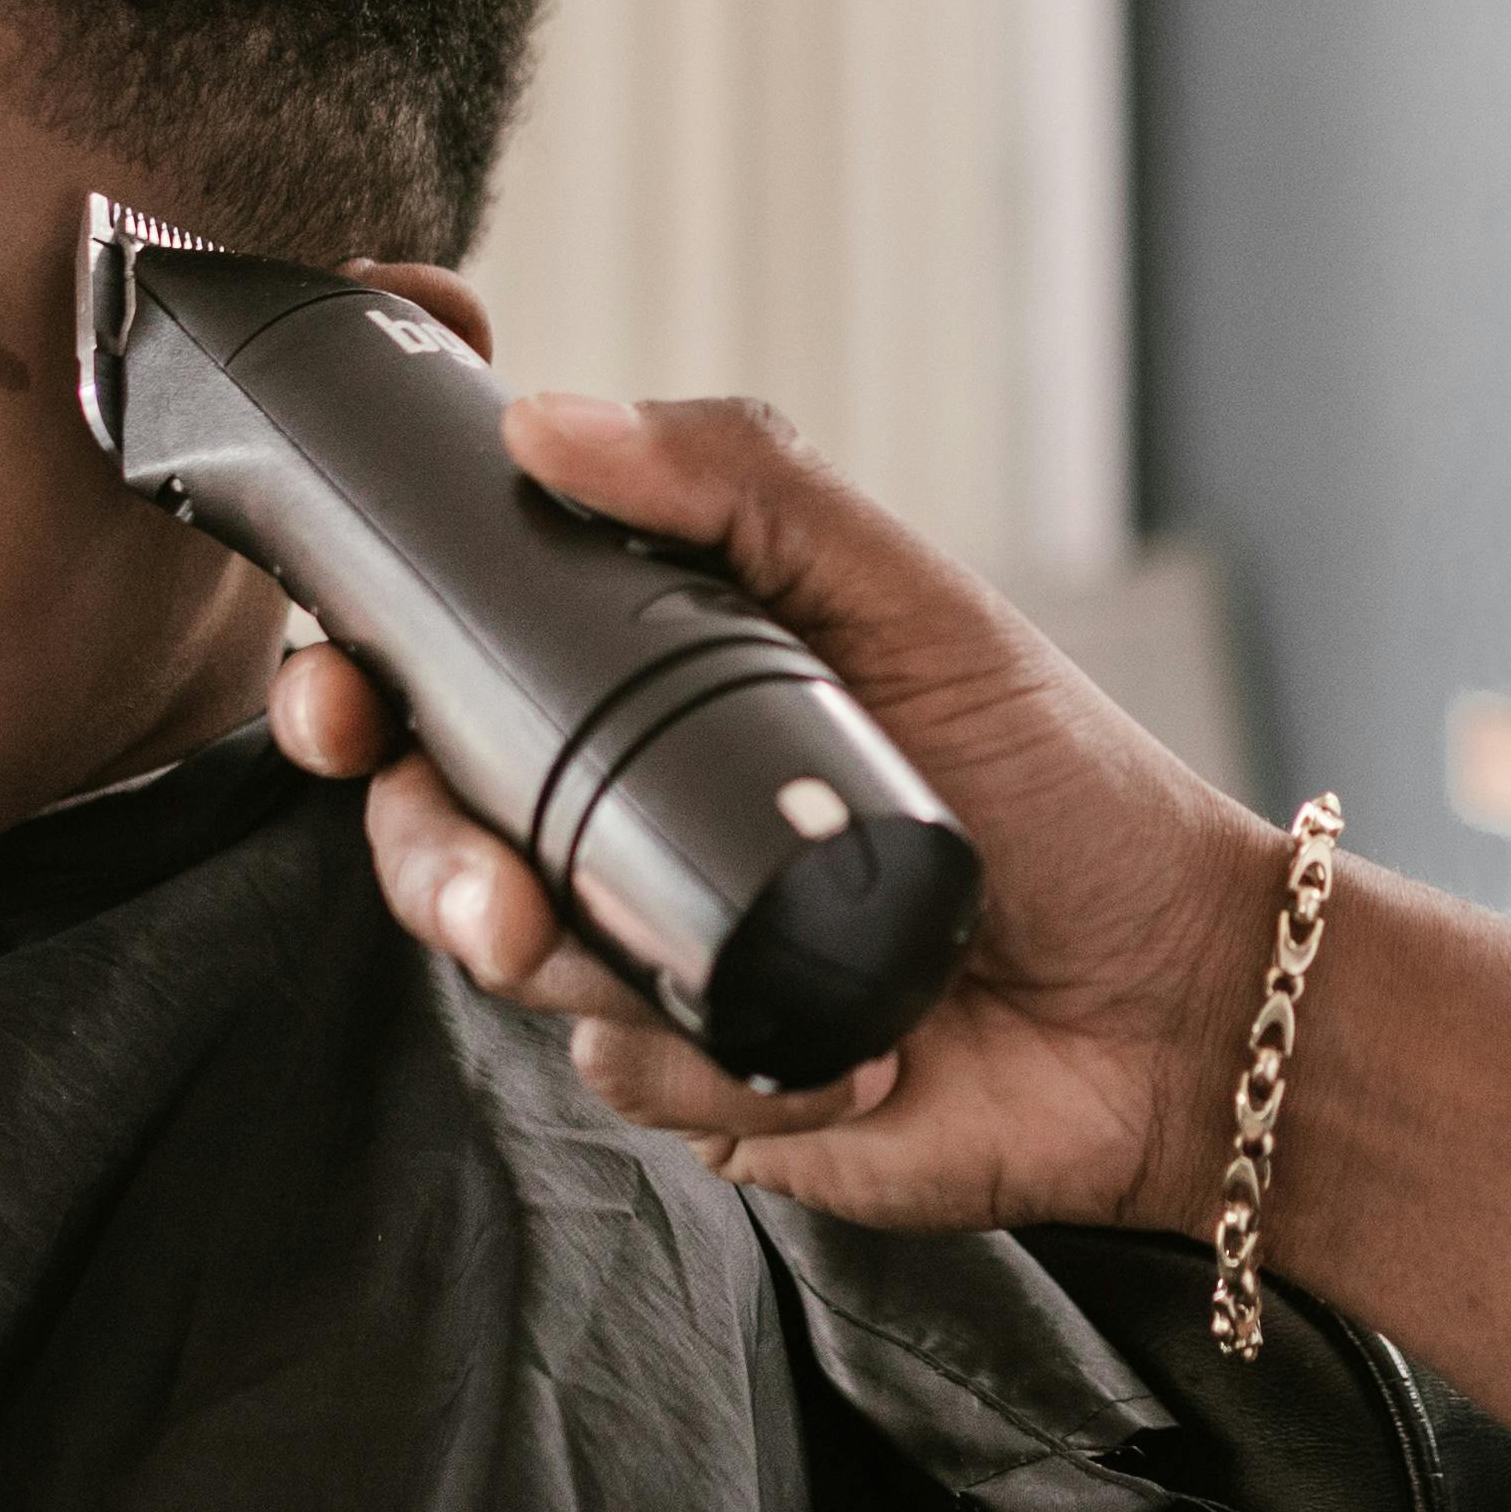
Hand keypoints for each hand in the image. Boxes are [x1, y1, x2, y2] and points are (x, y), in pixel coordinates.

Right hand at [273, 371, 1292, 1236]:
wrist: (1173, 999)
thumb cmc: (1059, 786)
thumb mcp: (909, 600)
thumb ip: (741, 488)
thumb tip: (545, 421)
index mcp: (653, 694)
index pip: (453, 674)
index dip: (356, 682)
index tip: (337, 696)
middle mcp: (632, 823)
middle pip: (430, 829)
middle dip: (424, 859)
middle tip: (492, 891)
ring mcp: (660, 959)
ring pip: (510, 966)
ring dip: (572, 975)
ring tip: (668, 975)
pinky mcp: (709, 1091)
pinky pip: (630, 1085)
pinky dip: (723, 1074)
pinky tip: (851, 1058)